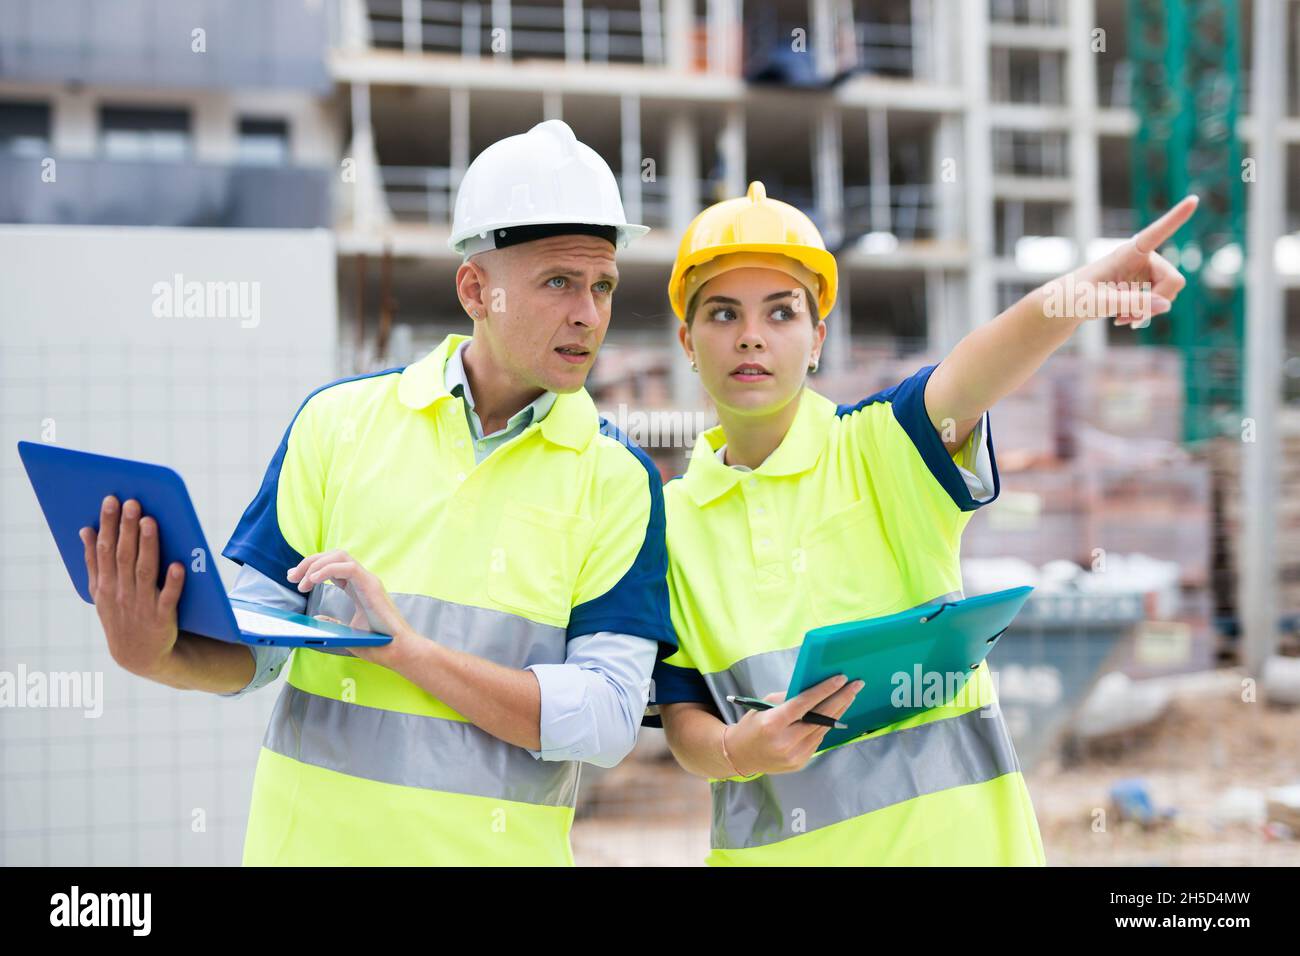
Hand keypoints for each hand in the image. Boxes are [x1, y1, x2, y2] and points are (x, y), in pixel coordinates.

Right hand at [79, 495, 184, 677]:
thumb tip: (85, 530)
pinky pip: (169, 597)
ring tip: (150, 521)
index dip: (107, 524)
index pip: (105, 549)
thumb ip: (93, 562)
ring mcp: (142, 605)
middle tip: (132, 501)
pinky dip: (173, 582)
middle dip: (126, 528)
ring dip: (148, 545)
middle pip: (123, 555)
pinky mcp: (163, 617)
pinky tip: (177, 564)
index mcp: (105, 584)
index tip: (110, 500)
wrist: (139, 655)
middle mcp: (121, 593)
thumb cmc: (121, 614)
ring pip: (144, 570)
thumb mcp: (100, 591)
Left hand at [287, 550, 414, 665]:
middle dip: (310, 561)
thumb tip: (317, 619)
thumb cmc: (378, 643)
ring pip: (340, 555)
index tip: (294, 578)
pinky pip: (347, 567)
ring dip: (316, 563)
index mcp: (358, 587)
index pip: (333, 565)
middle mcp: (363, 579)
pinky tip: (313, 580)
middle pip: (334, 555)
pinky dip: (327, 569)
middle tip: (292, 576)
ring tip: (302, 580)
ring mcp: (368, 580)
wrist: (397, 650)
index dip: (312, 568)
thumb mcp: (347, 631)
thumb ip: (333, 622)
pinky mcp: (371, 585)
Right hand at [725, 673, 863, 775]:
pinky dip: (827, 725)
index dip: (824, 690)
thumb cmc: (752, 725)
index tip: (841, 679)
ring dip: (838, 711)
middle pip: (820, 717)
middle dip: (841, 699)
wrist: (739, 755)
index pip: (804, 704)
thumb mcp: (764, 705)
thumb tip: (814, 689)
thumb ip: (789, 698)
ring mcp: (794, 755)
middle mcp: (785, 742)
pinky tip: (836, 712)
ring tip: (850, 696)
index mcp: (773, 723)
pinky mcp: (800, 763)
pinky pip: (818, 740)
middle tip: (856, 685)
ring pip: (823, 729)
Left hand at [1054, 194, 1197, 327]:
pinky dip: (1145, 314)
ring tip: (1122, 317)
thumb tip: (1167, 305)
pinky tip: (1123, 319)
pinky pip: (1160, 303)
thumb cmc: (1075, 298)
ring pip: (1169, 295)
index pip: (1155, 234)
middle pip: (1173, 280)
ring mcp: (1145, 272)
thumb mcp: (1099, 303)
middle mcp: (1142, 258)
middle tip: (1132, 317)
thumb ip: (1131, 303)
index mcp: (1127, 253)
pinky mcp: (1144, 285)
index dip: (1175, 218)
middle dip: (1158, 302)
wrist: (1066, 306)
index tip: (1192, 199)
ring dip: (1149, 311)